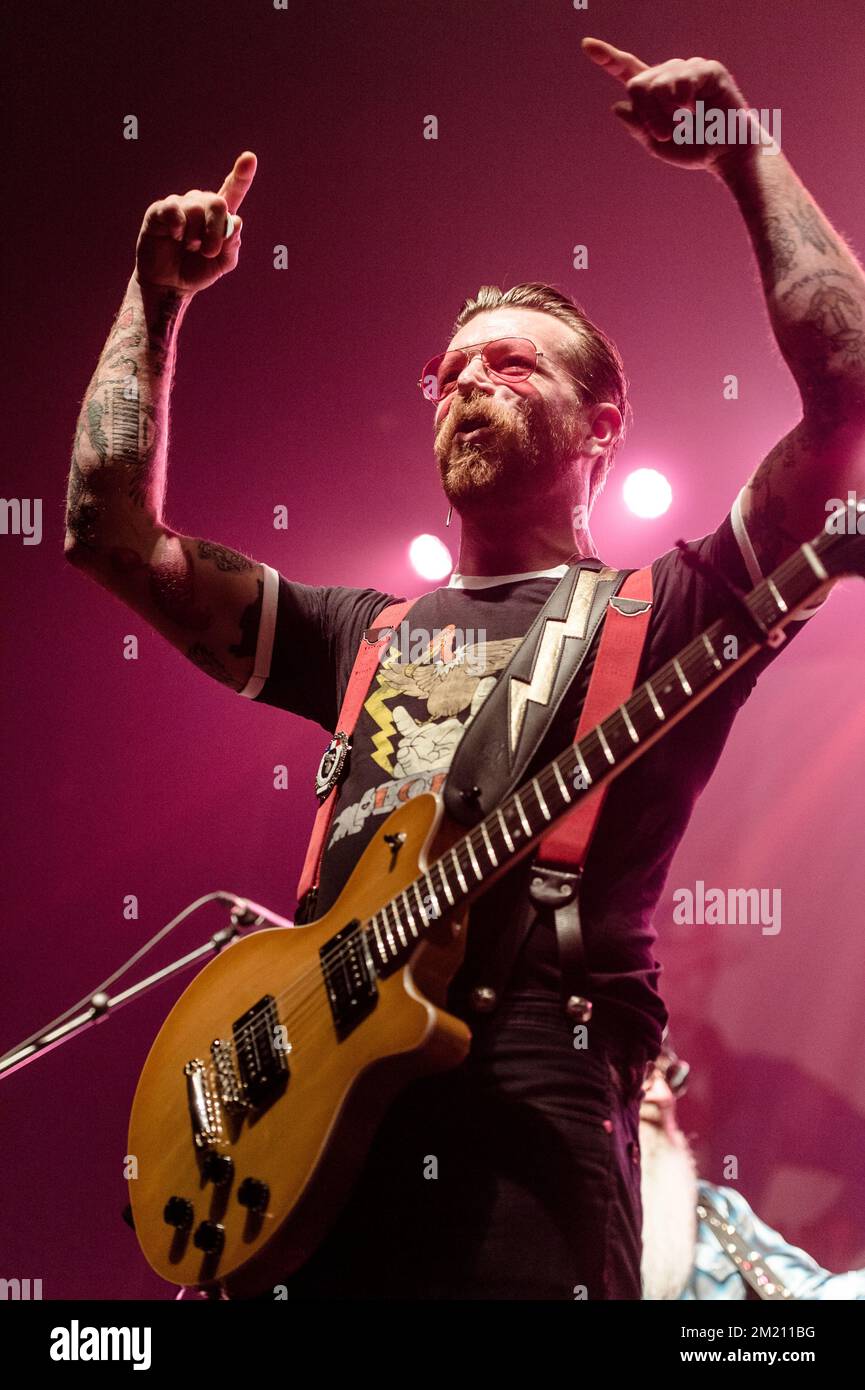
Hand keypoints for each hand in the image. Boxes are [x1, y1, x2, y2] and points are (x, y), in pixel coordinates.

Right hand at [134, 151, 256, 293]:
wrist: (169, 284)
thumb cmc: (196, 271)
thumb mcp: (222, 263)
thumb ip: (233, 245)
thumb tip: (236, 221)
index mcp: (219, 216)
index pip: (232, 190)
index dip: (241, 175)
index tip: (249, 158)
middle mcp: (200, 205)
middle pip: (217, 202)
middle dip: (216, 231)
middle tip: (209, 252)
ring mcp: (180, 206)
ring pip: (196, 209)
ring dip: (196, 236)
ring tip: (188, 248)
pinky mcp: (159, 211)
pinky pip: (173, 209)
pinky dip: (178, 226)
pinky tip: (175, 237)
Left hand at [581, 38, 750, 169]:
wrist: (727, 153)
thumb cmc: (696, 149)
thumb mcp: (657, 144)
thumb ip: (636, 126)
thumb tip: (617, 104)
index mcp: (656, 92)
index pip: (628, 71)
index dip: (607, 58)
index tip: (586, 45)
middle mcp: (669, 75)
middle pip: (637, 85)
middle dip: (647, 115)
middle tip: (664, 134)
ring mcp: (688, 69)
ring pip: (656, 85)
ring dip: (663, 114)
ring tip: (681, 127)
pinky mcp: (707, 69)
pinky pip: (680, 82)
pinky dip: (682, 103)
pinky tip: (695, 109)